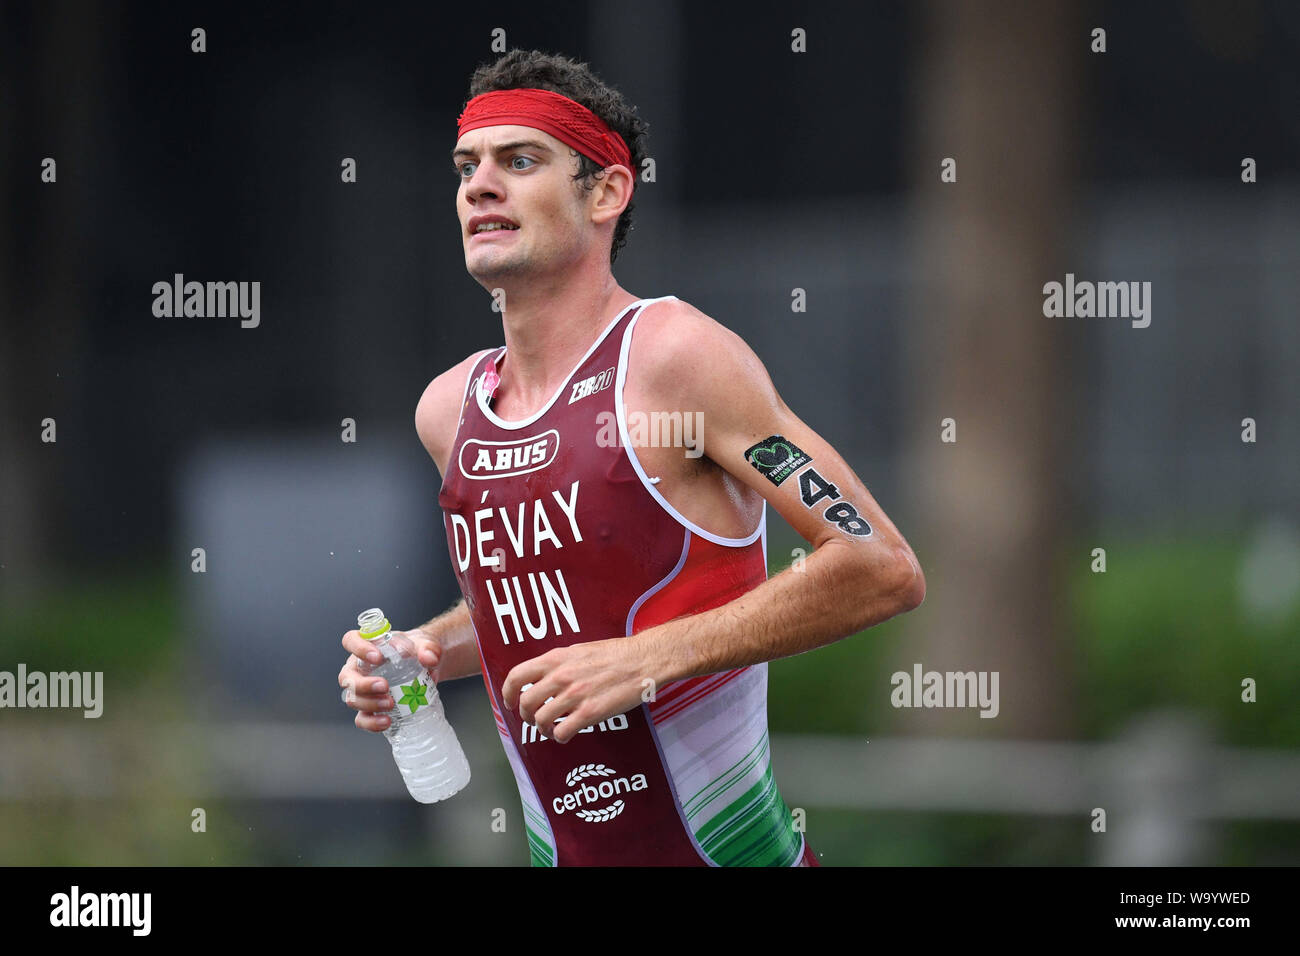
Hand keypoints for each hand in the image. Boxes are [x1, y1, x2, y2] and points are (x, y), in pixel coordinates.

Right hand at [338, 625, 442, 731]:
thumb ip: (429, 648)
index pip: (351, 640)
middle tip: (385, 686)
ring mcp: (361, 690)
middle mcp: (359, 668)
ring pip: (353, 699)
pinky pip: (362, 719)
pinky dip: (372, 723)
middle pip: (347, 677)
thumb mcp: (425, 644)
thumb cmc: (416, 651)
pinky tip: (387, 722)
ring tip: (391, 704)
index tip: (377, 657)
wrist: (424, 667)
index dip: (359, 648)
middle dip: (363, 684)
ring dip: (370, 704)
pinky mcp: (369, 708)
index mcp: (367, 646)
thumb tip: (429, 659)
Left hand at [501, 637, 653, 743]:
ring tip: (551, 729)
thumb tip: (542, 677)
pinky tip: (567, 733)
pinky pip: (562, 732)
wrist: (643, 660)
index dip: (507, 693)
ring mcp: (575, 695)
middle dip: (526, 715)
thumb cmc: (615, 654)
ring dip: (542, 729)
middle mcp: (561, 676)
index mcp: (556, 659)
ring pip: (541, 720)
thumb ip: (559, 664)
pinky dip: (560, 737)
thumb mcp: (579, 650)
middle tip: (534, 719)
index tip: (510, 702)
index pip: (516, 676)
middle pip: (525, 702)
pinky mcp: (590, 713)